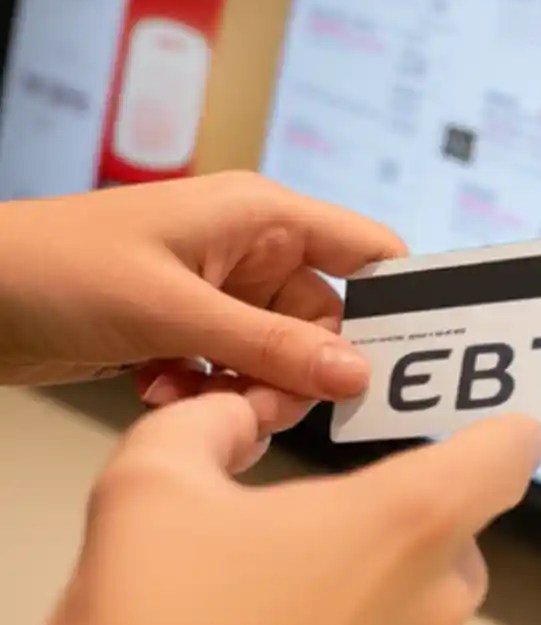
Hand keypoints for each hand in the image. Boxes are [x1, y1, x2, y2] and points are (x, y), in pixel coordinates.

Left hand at [0, 172, 406, 432]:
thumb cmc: (52, 267)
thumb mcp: (172, 311)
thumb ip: (269, 344)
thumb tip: (354, 374)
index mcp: (262, 217)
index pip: (367, 252)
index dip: (396, 303)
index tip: (404, 363)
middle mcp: (250, 252)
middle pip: (325, 324)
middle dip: (299, 373)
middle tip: (261, 407)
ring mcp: (220, 293)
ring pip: (279, 358)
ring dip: (246, 389)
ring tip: (194, 398)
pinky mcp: (189, 330)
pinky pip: (234, 371)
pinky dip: (209, 392)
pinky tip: (161, 390)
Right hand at [8, 393, 540, 624]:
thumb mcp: (154, 479)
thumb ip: (213, 419)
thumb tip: (239, 414)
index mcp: (408, 522)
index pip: (512, 451)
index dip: (496, 430)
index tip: (470, 425)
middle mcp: (437, 601)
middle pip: (459, 526)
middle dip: (399, 512)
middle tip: (312, 520)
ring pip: (426, 596)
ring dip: (376, 581)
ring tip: (277, 595)